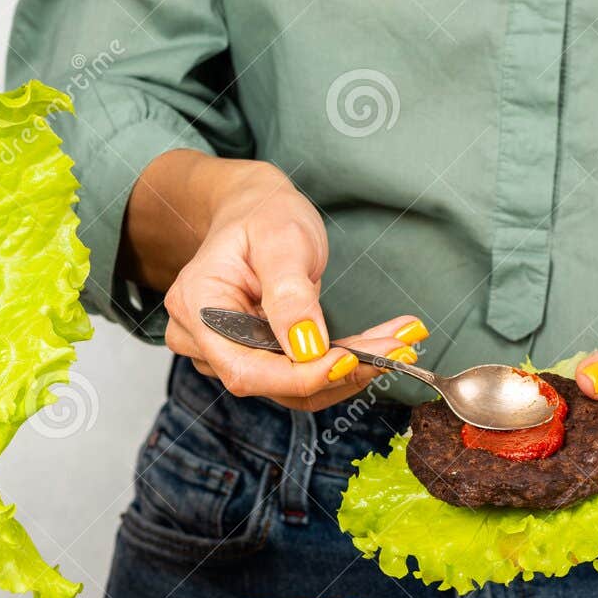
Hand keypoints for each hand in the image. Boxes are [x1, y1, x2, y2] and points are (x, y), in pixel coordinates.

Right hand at [124, 152, 427, 410]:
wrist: (257, 211)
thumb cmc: (263, 215)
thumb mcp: (281, 240)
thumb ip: (290, 294)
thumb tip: (306, 349)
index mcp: (196, 309)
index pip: (247, 369)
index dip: (301, 376)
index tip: (353, 362)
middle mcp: (203, 342)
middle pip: (276, 383)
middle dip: (341, 371)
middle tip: (400, 350)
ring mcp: (229, 355)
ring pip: (296, 386)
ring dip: (352, 370)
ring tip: (401, 344)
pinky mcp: (259, 360)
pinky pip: (304, 375)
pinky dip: (345, 364)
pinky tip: (383, 346)